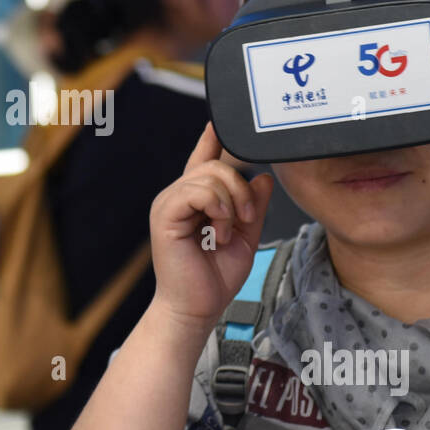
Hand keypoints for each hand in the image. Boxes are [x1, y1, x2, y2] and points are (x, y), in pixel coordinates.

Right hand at [147, 122, 275, 338]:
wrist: (195, 310)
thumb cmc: (213, 279)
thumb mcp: (245, 238)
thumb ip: (253, 208)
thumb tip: (264, 179)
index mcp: (194, 200)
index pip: (203, 159)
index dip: (213, 137)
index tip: (222, 119)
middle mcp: (178, 196)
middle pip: (216, 165)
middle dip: (240, 187)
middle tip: (245, 218)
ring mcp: (169, 203)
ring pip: (210, 176)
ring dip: (231, 203)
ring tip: (229, 232)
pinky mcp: (166, 214)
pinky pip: (198, 191)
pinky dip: (218, 209)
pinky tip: (218, 233)